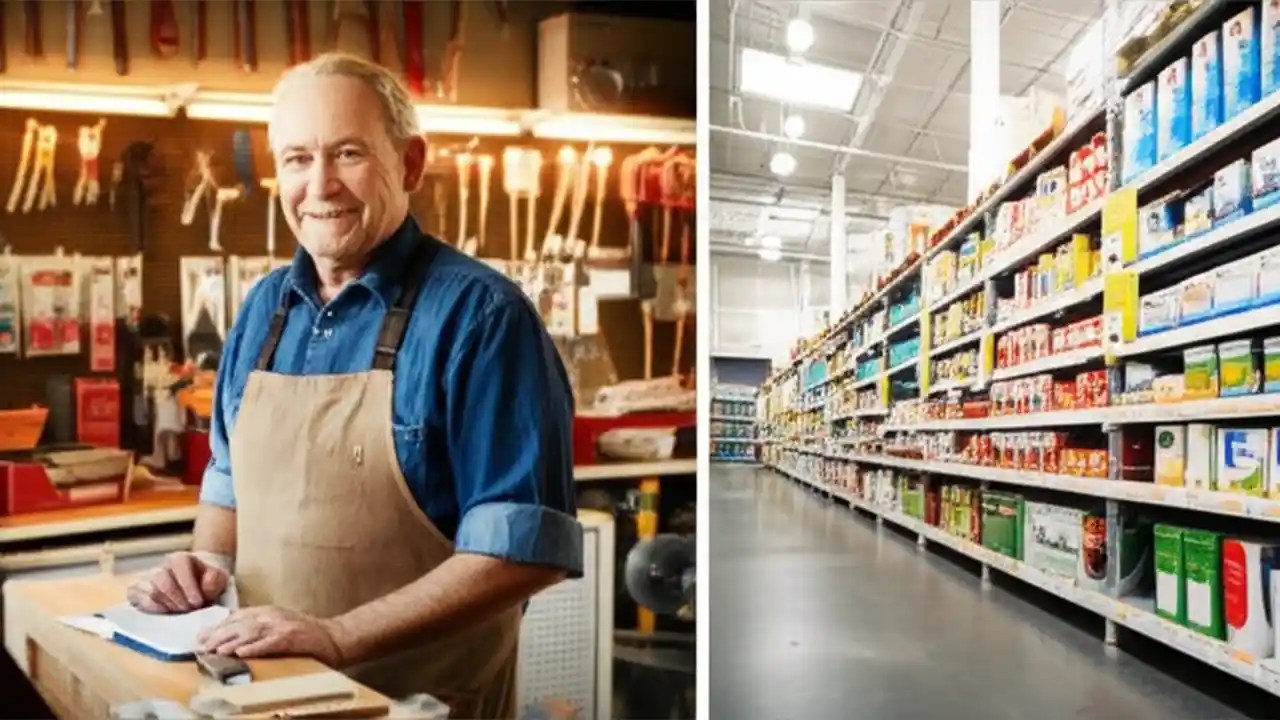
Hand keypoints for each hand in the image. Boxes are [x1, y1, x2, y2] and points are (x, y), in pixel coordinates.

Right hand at [127, 552, 227, 613]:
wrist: (198, 584)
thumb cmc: (207, 580)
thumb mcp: (219, 577)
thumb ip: (215, 579)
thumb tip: (205, 588)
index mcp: (179, 559)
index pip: (178, 566)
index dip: (188, 585)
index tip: (198, 602)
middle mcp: (161, 567)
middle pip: (162, 582)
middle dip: (177, 599)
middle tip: (189, 610)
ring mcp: (148, 579)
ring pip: (149, 591)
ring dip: (166, 605)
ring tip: (180, 612)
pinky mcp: (138, 591)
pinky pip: (134, 596)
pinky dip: (146, 606)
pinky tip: (162, 613)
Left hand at [196, 606, 348, 667]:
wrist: (337, 638)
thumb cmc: (307, 636)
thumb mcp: (279, 625)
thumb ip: (259, 627)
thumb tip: (231, 638)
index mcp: (269, 611)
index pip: (237, 616)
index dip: (218, 626)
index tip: (201, 636)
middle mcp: (274, 615)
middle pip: (240, 623)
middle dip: (219, 634)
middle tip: (202, 646)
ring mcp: (284, 625)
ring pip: (251, 631)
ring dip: (231, 641)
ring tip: (215, 650)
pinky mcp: (293, 637)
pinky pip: (271, 642)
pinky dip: (255, 648)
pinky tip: (241, 654)